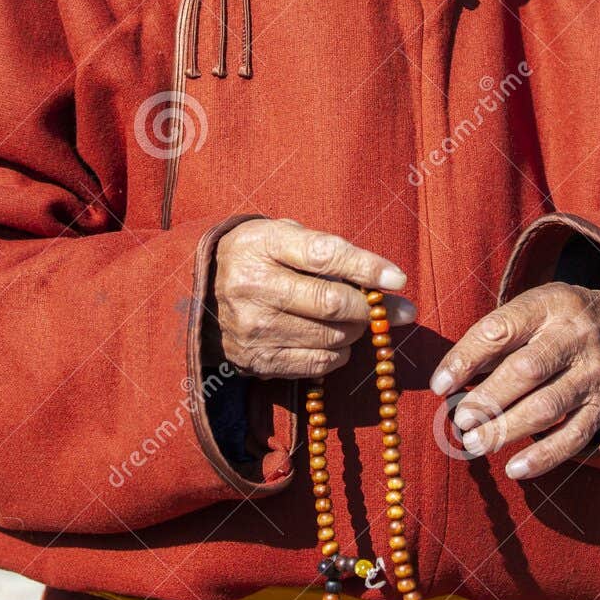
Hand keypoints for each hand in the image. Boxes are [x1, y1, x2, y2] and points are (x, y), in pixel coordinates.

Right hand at [211, 218, 414, 379]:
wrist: (201, 291)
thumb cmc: (258, 255)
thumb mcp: (284, 235)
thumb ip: (331, 252)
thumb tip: (390, 283)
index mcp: (262, 244)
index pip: (325, 256)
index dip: (367, 268)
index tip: (398, 279)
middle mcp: (253, 287)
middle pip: (332, 303)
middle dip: (370, 308)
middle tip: (387, 307)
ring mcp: (252, 328)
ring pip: (331, 337)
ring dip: (356, 331)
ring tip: (354, 320)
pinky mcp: (257, 361)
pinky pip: (318, 364)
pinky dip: (338, 353)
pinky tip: (334, 338)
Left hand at [429, 283, 599, 478]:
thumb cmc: (568, 320)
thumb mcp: (540, 306)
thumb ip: (500, 335)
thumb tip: (455, 375)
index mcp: (550, 305)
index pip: (501, 329)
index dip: (466, 357)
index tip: (441, 384)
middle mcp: (575, 337)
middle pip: (527, 369)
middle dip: (489, 397)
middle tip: (461, 419)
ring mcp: (593, 373)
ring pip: (548, 406)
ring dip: (508, 429)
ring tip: (476, 443)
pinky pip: (575, 436)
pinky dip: (544, 456)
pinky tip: (515, 469)